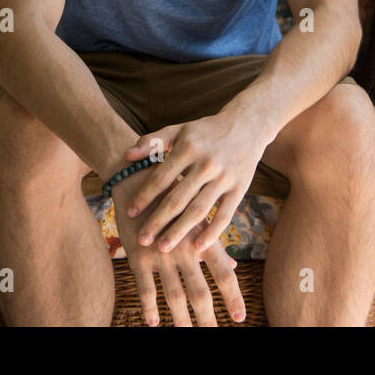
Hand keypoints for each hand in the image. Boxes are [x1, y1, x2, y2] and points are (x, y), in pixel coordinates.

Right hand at [111, 176, 243, 325]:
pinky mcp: (138, 256)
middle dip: (207, 318)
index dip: (233, 297)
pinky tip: (154, 323)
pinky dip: (150, 308)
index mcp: (202, 239)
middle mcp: (185, 249)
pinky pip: (145, 288)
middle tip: (214, 333)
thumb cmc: (174, 196)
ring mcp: (160, 255)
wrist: (139, 176)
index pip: (224, 274)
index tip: (240, 318)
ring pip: (174, 296)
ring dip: (181, 320)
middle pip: (200, 292)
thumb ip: (214, 245)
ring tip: (186, 334)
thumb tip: (234, 267)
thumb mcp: (198, 217)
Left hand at [122, 111, 267, 256]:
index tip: (129, 212)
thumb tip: (127, 155)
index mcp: (188, 148)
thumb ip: (153, 141)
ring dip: (180, 231)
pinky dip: (212, 233)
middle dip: (158, 221)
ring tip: (163, 248)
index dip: (144, 196)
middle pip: (178, 198)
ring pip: (199, 210)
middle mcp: (206, 164)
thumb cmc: (205, 131)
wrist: (246, 126)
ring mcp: (224, 178)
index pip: (161, 177)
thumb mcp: (180, 130)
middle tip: (141, 239)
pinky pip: (224, 215)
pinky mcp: (240, 189)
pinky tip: (198, 247)